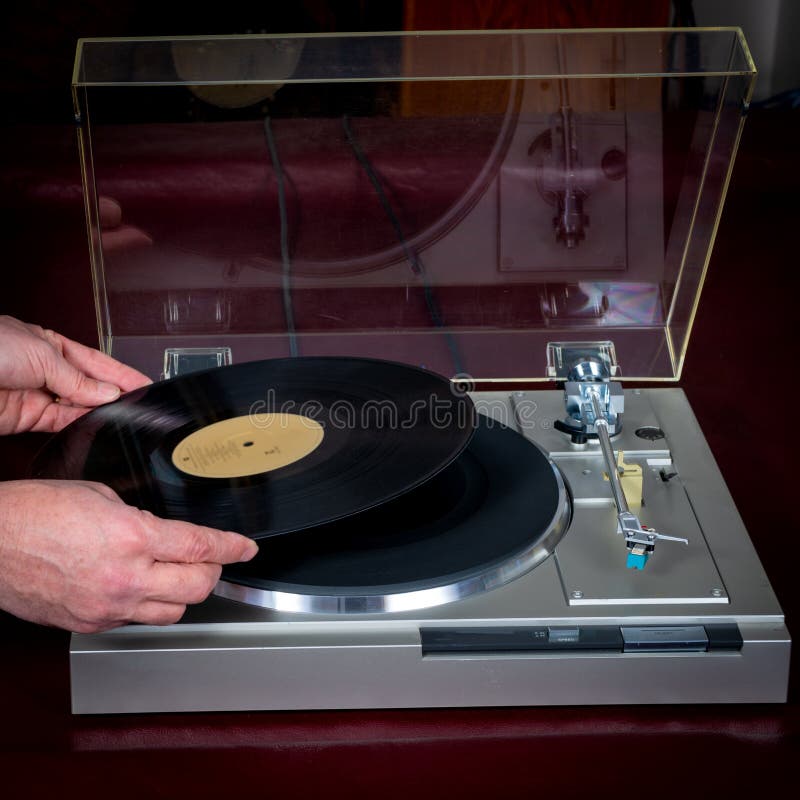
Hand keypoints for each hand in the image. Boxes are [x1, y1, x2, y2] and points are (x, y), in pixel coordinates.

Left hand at [0, 315, 150, 434]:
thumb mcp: (42, 354)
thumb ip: (77, 379)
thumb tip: (107, 393)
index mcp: (48, 344)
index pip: (94, 360)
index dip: (121, 373)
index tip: (145, 383)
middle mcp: (42, 369)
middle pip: (87, 385)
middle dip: (112, 394)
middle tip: (138, 404)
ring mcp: (34, 394)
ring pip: (76, 406)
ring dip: (97, 412)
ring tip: (120, 415)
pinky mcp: (24, 419)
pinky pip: (59, 423)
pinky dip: (78, 426)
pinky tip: (93, 425)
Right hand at [0, 480, 258, 631]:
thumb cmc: (36, 512)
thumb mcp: (102, 497)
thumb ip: (141, 519)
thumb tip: (163, 534)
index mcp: (134, 538)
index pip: (202, 547)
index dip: (233, 548)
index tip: (247, 548)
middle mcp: (126, 578)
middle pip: (199, 587)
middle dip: (214, 571)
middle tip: (212, 559)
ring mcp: (109, 607)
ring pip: (174, 612)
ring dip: (184, 593)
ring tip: (177, 575)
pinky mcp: (90, 624)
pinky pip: (136, 620)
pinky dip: (148, 605)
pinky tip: (138, 587)